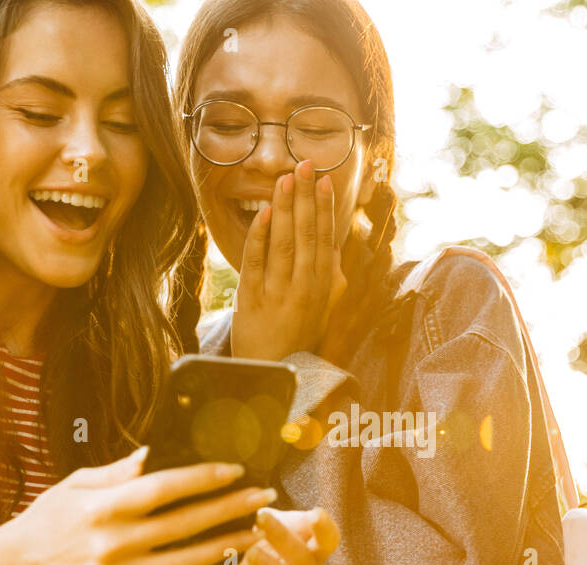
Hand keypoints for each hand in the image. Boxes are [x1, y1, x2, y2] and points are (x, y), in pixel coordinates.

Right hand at [10, 446, 274, 564]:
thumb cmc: (51, 519)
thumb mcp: (78, 485)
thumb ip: (121, 472)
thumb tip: (159, 451)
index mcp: (103, 509)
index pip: (165, 489)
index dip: (204, 478)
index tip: (236, 469)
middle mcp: (113, 545)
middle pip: (186, 524)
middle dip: (231, 508)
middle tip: (264, 497)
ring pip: (186, 560)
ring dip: (226, 544)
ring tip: (256, 530)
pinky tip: (219, 552)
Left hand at [183, 506, 340, 564]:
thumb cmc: (246, 559)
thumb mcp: (259, 534)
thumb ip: (277, 520)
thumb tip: (285, 506)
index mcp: (312, 554)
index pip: (329, 540)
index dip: (325, 528)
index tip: (315, 513)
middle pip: (308, 558)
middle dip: (285, 537)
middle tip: (260, 520)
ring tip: (251, 554)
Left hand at [230, 160, 346, 360]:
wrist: (274, 377)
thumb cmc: (298, 342)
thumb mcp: (323, 311)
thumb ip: (328, 278)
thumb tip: (333, 246)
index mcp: (324, 288)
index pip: (325, 239)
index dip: (324, 208)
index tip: (322, 179)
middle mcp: (306, 289)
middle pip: (307, 235)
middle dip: (305, 197)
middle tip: (304, 164)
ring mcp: (280, 295)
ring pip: (284, 243)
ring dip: (285, 207)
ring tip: (285, 178)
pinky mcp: (253, 302)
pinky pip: (257, 263)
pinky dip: (260, 236)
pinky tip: (264, 212)